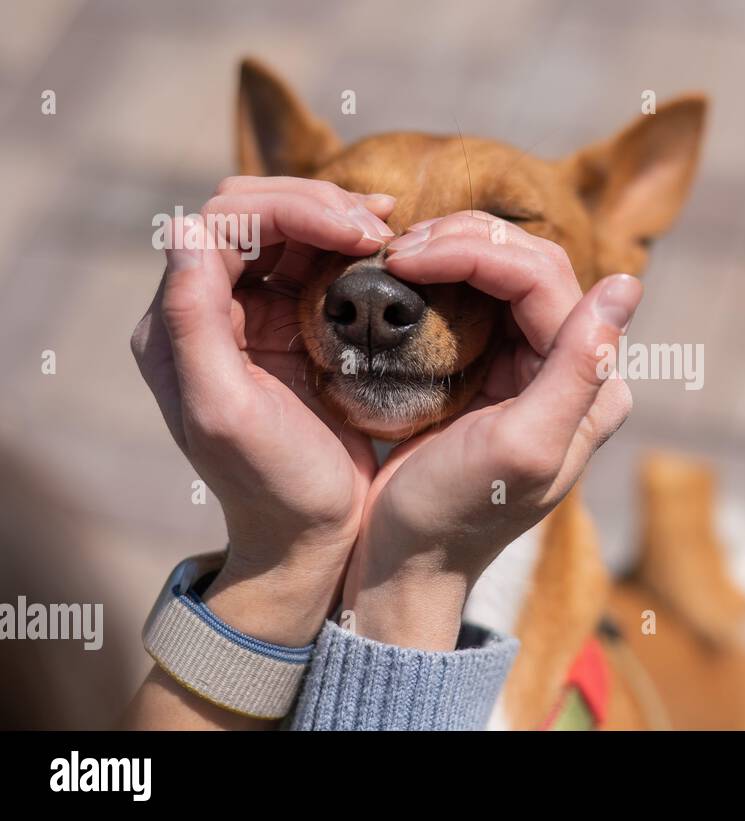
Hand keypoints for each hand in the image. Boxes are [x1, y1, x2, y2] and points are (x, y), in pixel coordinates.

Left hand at [131, 176, 395, 645]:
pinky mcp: (294, 325)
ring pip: (286, 227)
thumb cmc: (274, 485)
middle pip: (253, 211)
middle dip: (317, 205)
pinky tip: (390, 250)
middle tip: (381, 226)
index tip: (359, 235)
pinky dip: (351, 244)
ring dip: (336, 217)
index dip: (291, 211)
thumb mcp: (226, 413)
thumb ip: (195, 324)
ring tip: (389, 230)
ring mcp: (253, 314)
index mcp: (181, 324)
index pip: (224, 224)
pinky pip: (317, 259)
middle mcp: (208, 308)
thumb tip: (191, 232)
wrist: (312, 536)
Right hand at [341, 212, 641, 650]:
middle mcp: (571, 368)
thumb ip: (578, 368)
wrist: (405, 562)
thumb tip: (627, 284)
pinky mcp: (488, 369)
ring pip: (501, 273)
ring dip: (449, 251)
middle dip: (464, 241)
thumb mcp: (522, 446)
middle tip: (396, 248)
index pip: (544, 280)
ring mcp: (529, 367)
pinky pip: (471, 299)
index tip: (407, 256)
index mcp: (591, 386)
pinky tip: (399, 274)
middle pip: (529, 265)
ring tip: (393, 255)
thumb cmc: (456, 513)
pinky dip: (438, 276)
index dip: (478, 251)